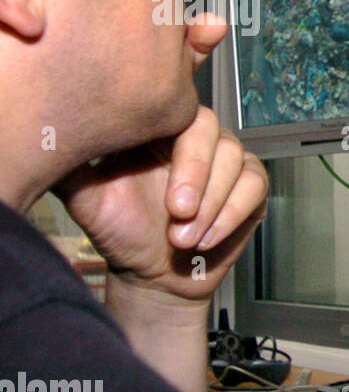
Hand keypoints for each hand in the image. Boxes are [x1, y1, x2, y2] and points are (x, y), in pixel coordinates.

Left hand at [53, 106, 267, 301]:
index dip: (177, 151)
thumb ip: (73, 167)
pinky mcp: (251, 185)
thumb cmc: (123, 234)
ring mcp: (228, 159)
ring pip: (236, 160)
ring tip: (183, 239)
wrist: (154, 277)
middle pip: (212, 133)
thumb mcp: (89, 200)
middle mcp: (196, 137)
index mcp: (159, 130)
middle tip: (178, 213)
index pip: (177, 113)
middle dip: (198, 176)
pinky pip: (254, 185)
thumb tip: (51, 137)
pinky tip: (206, 238)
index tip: (166, 195)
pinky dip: (232, 214)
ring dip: (213, 205)